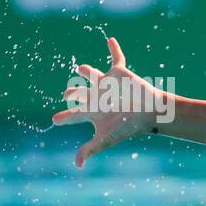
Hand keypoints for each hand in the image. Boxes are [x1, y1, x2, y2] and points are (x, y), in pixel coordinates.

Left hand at [52, 37, 168, 167]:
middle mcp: (98, 97)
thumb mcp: (106, 138)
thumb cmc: (128, 126)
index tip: (54, 120)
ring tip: (81, 69)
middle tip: (67, 95)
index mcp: (92, 112)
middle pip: (79, 94)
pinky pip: (117, 57)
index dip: (63, 118)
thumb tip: (76, 166)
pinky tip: (110, 39)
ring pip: (92, 74)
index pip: (72, 115)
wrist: (150, 111)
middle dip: (71, 93)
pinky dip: (114, 49)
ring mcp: (108, 84)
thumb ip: (89, 149)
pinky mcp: (119, 73)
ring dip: (86, 71)